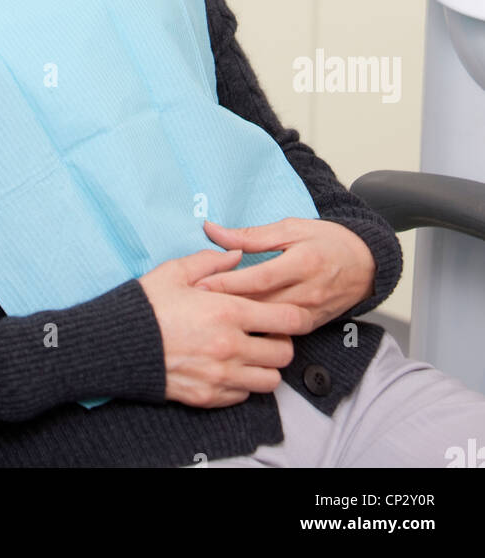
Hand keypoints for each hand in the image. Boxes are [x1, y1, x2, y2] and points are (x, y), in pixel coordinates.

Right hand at [138, 248, 313, 407]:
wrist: (117, 343)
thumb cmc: (148, 305)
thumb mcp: (176, 271)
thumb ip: (212, 261)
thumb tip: (237, 255)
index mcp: (228, 311)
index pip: (288, 319)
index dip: (294, 316)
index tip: (285, 312)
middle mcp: (231, 347)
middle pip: (285, 354)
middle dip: (281, 342)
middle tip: (267, 333)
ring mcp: (221, 375)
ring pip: (270, 381)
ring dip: (265, 367)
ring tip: (251, 353)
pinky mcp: (209, 396)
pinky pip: (244, 395)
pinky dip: (243, 383)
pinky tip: (229, 367)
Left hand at [193, 218, 376, 330]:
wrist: (366, 264)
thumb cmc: (328, 241)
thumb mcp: (291, 228)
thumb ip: (252, 235)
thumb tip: (214, 230)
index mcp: (302, 263)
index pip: (259, 278)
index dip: (228, 284)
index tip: (201, 286)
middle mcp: (306, 292)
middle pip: (260, 305)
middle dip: (227, 306)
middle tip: (195, 307)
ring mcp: (309, 313)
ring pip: (268, 323)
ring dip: (240, 322)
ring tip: (209, 320)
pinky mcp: (310, 326)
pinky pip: (280, 333)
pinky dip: (258, 330)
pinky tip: (237, 329)